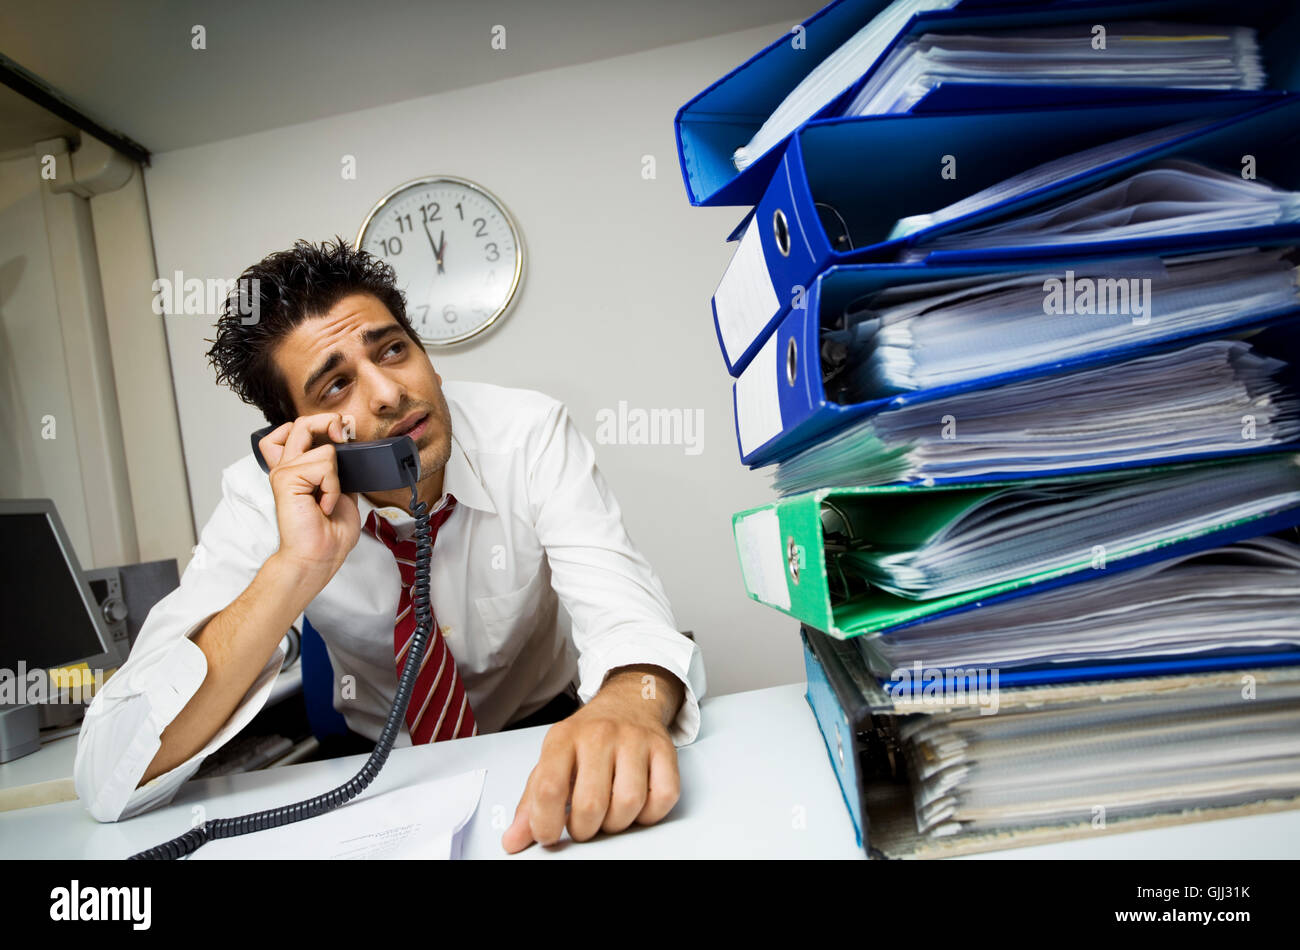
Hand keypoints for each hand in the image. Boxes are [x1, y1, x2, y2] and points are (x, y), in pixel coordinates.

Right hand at [259, 413, 360, 584]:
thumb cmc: (327, 534)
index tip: (340, 435)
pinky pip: (325, 465)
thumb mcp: (342, 493)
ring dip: (337, 476)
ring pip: (322, 446)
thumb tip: (350, 450)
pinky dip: (333, 487)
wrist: (318, 557)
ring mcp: (284, 472)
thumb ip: (340, 470)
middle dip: (329, 422)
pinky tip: (324, 505)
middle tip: (342, 437)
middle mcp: (286, 467)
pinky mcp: (286, 479)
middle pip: (301, 423)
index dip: (320, 424)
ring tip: (328, 499)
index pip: (296, 430)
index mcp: (296, 469)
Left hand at [502, 666, 684, 852]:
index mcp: (564, 738)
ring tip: (608, 814)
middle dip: (584, 829)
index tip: (548, 835)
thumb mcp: (553, 759)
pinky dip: (649, 813)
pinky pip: (663, 797)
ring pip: (629, 803)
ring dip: (617, 823)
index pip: (549, 788)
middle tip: (582, 825)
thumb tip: (514, 840)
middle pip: (591, 803)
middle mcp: (599, 735)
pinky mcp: (664, 749)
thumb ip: (532, 802)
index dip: (545, 823)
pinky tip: (637, 805)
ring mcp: (634, 740)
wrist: (628, 701)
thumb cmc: (588, 737)